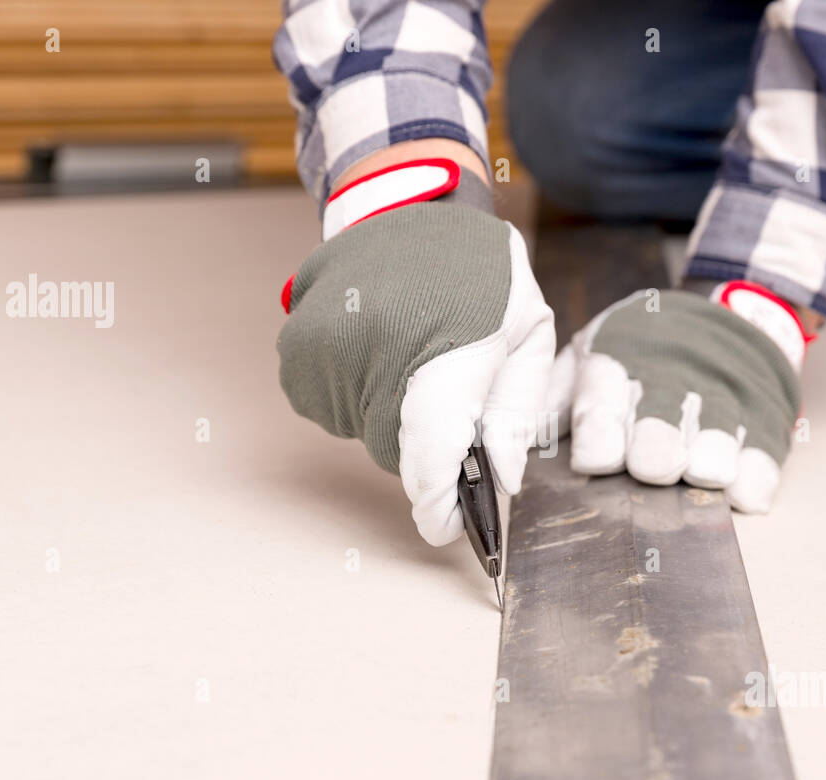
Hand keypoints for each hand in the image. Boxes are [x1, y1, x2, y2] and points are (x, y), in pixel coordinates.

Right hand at [277, 160, 555, 544]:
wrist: (408, 206)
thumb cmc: (480, 275)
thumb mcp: (527, 334)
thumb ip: (515, 415)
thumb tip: (501, 483)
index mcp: (449, 342)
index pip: (431, 448)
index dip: (438, 502)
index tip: (447, 528)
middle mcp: (378, 346)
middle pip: (395, 450)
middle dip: (428, 450)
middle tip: (452, 408)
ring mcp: (328, 348)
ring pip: (360, 432)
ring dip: (390, 419)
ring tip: (416, 361)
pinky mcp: (298, 349)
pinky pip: (329, 409)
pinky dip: (355, 398)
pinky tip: (382, 354)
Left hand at [544, 283, 808, 512]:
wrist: (722, 318)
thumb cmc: (638, 356)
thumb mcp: (588, 360)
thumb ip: (554, 401)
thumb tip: (507, 447)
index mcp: (619, 361)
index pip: (606, 398)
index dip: (602, 434)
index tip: (597, 462)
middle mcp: (672, 375)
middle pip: (662, 418)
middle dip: (656, 448)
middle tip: (653, 468)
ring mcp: (723, 393)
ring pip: (717, 431)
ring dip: (708, 458)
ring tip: (703, 475)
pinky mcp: (763, 414)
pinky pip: (763, 450)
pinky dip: (754, 476)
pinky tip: (743, 497)